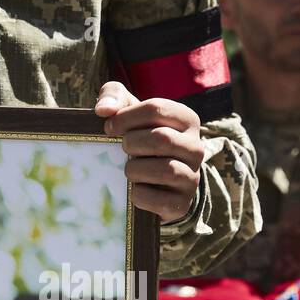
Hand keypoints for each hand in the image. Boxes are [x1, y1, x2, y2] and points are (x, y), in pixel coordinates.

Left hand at [95, 82, 202, 224]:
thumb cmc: (140, 138)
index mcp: (186, 119)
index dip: (125, 117)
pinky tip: (134, 188)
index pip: (156, 109)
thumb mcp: (129, 112)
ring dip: (134, 169)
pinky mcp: (182, 203)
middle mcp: (196, 148)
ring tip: (128, 169)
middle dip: (132, 143)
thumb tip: (103, 110)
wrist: (155, 182)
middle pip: (161, 139)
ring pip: (164, 170)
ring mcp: (192, 177)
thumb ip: (114, 96)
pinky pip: (158, 199)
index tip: (110, 127)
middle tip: (122, 148)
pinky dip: (138, 194)